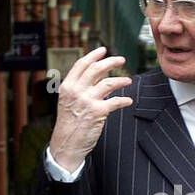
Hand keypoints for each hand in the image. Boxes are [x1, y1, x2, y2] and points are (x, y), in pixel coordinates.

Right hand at [49, 46, 132, 172]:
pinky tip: (128, 101)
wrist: (66, 144)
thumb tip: (101, 81)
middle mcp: (77, 91)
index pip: (82, 64)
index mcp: (68, 86)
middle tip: (121, 60)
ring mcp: (88, 100)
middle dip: (111, 61)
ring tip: (128, 81)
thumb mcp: (69, 103)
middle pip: (97, 69)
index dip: (93, 55)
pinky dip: (124, 100)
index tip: (103, 50)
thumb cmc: (68, 125)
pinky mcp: (98, 112)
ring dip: (121, 80)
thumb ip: (82, 90)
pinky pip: (116, 101)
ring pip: (109, 82)